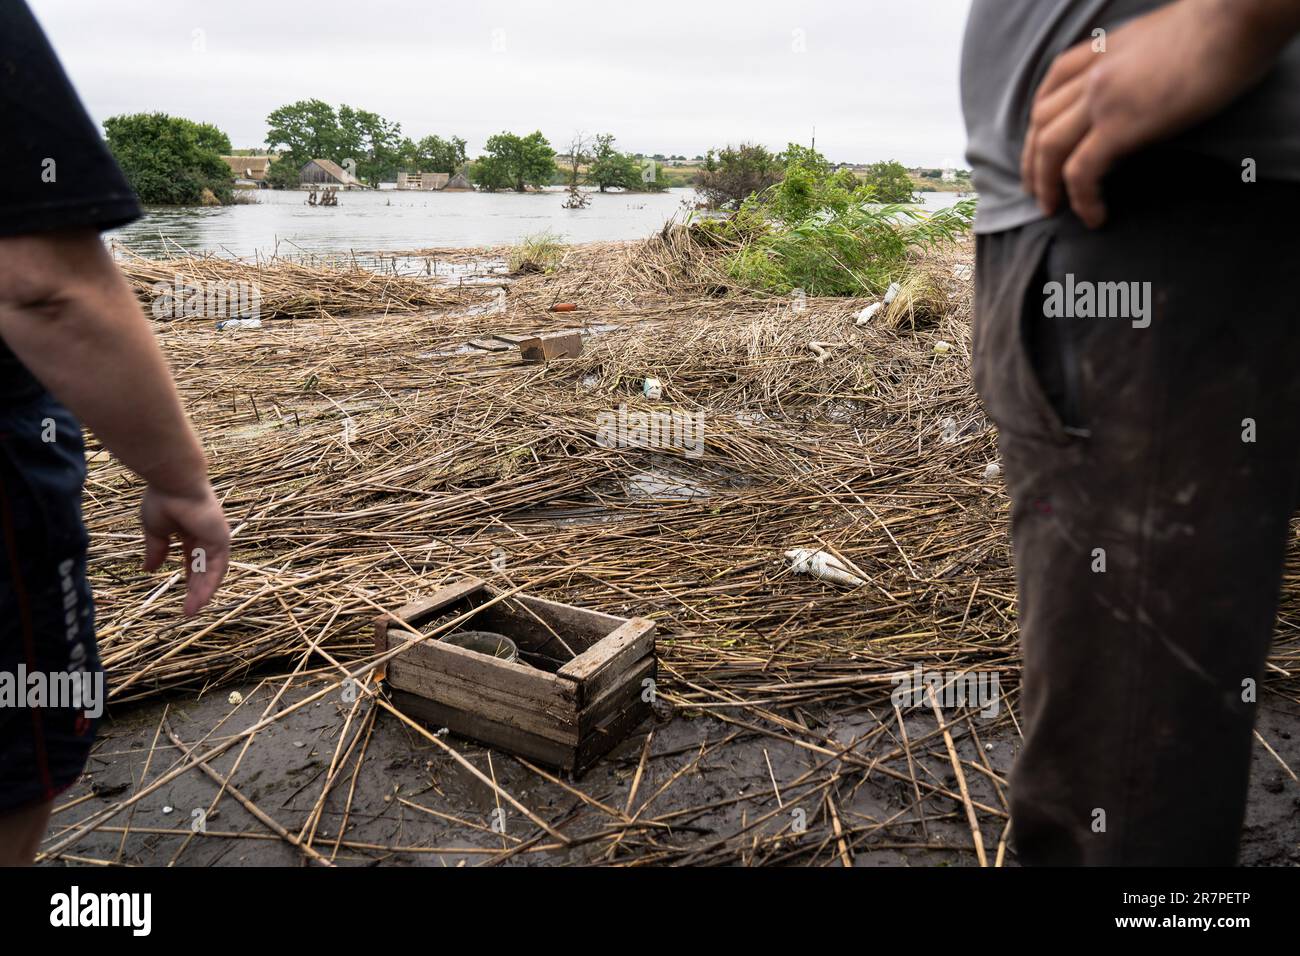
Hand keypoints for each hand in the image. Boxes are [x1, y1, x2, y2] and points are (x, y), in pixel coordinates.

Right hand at [141, 483, 229, 615]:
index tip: (181, 592)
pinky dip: (209, 584)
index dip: (188, 575)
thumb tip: (148, 570)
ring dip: (202, 592)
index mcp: (191, 530)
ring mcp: (216, 537)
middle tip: (188, 609)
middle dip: (196, 588)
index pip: (193, 558)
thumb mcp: (155, 531)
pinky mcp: (221, 539)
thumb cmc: (163, 500)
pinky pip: (216, 567)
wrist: (173, 483)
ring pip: (211, 571)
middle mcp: (207, 535)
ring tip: (191, 610)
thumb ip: (156, 550)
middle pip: (203, 568)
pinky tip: (200, 600)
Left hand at [1021, 0, 1283, 226]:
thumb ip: (1137, 65)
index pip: (1049, 91)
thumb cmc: (1221, 24)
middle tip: (1038, 193)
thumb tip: (1144, 91)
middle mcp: (1091, 74)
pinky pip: (1081, 171)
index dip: (1038, 127)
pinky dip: (1081, 199)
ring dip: (1045, 184)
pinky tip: (1094, 217)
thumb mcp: (1160, 39)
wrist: (1237, 17)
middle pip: (1039, 124)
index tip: (1039, 151)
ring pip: (1048, 149)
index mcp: (1100, 51)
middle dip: (1032, 162)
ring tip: (1053, 211)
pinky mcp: (1119, 125)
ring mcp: (1101, 99)